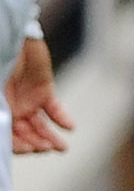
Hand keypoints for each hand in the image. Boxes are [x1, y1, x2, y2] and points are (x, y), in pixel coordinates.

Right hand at [7, 37, 68, 154]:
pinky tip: (70, 127)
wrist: (11, 41)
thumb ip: (1, 109)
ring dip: (50, 138)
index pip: (8, 136)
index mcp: (0, 111)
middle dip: (35, 144)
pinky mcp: (44, 91)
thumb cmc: (1, 64)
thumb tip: (7, 130)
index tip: (28, 149)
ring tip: (61, 148)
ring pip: (41, 126)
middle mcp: (12, 111)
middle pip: (26, 135)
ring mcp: (28, 102)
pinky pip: (54, 109)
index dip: (18, 145)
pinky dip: (62, 119)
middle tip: (45, 149)